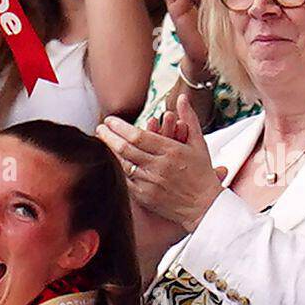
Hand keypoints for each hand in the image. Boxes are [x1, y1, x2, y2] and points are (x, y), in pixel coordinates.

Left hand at [97, 94, 225, 230]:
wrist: (204, 206)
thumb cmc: (201, 174)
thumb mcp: (199, 143)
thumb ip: (189, 118)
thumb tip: (181, 98)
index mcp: (171, 151)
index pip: (138, 136)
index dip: (120, 127)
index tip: (110, 120)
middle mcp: (158, 167)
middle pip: (125, 149)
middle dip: (108, 136)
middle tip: (100, 128)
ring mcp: (150, 183)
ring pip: (122, 164)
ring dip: (110, 152)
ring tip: (102, 142)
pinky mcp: (145, 196)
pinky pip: (125, 180)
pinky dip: (117, 169)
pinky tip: (111, 161)